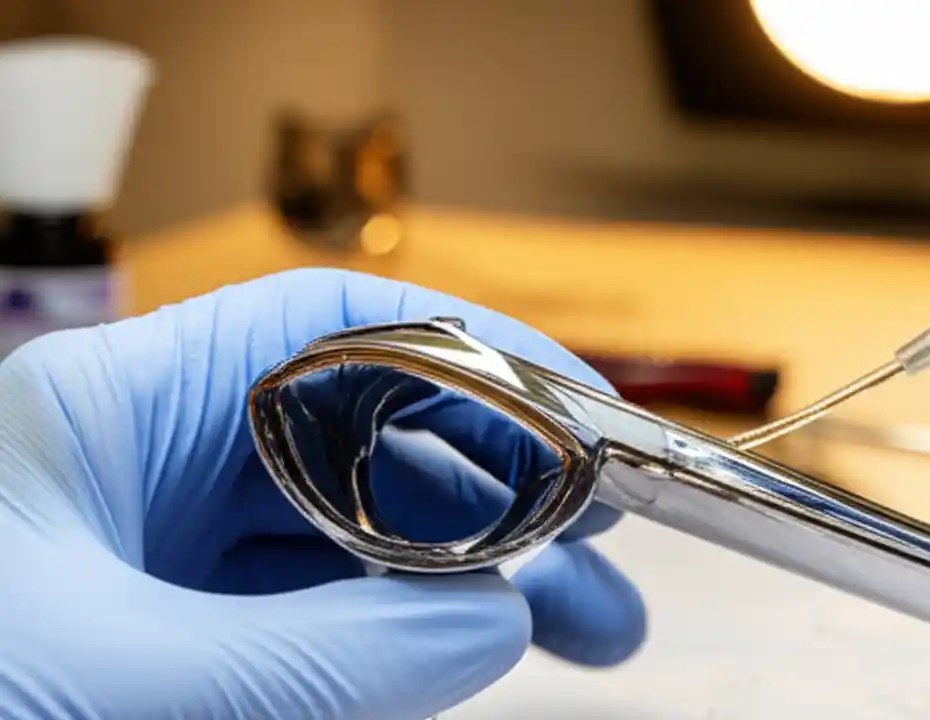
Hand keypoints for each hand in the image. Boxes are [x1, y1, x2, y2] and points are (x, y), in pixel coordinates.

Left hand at [0, 269, 644, 719]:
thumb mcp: (106, 679)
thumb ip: (311, 659)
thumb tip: (492, 627)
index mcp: (116, 412)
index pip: (330, 327)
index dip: (473, 349)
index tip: (582, 409)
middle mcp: (153, 471)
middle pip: (371, 441)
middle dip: (505, 488)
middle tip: (616, 555)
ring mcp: (172, 562)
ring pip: (361, 541)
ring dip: (480, 576)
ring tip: (590, 630)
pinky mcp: (182, 642)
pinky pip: (326, 619)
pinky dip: (409, 637)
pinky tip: (477, 653)